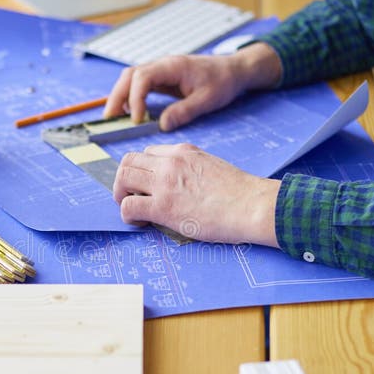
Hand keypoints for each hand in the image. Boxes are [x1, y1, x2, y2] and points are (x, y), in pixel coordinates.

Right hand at [103, 42, 282, 131]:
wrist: (233, 69)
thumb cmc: (222, 81)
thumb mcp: (207, 99)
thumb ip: (184, 112)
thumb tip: (162, 126)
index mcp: (173, 66)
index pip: (143, 77)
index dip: (135, 99)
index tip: (137, 120)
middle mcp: (162, 64)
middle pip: (129, 75)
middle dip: (117, 97)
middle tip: (109, 120)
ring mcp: (160, 70)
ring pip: (131, 78)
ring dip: (120, 97)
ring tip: (114, 118)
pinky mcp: (162, 77)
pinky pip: (139, 84)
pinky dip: (130, 97)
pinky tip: (129, 113)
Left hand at [112, 142, 280, 245]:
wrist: (253, 205)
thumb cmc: (240, 193)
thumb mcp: (212, 166)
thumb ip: (191, 169)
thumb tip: (180, 185)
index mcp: (184, 151)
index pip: (148, 153)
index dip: (143, 170)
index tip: (148, 186)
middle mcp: (170, 162)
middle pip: (128, 161)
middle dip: (125, 180)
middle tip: (133, 197)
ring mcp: (165, 183)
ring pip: (122, 178)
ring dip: (121, 195)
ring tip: (134, 210)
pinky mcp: (163, 207)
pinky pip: (128, 206)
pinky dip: (128, 216)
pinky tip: (142, 222)